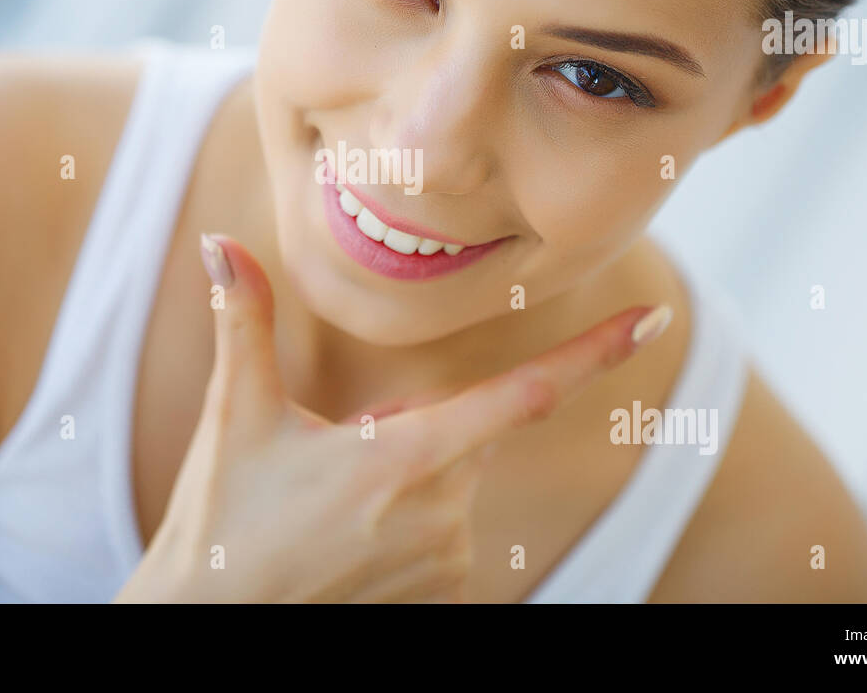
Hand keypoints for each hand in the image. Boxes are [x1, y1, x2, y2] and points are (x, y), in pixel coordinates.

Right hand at [114, 233, 670, 602]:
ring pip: (453, 482)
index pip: (524, 395)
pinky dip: (410, 517)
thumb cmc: (224, 519)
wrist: (213, 623)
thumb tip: (220, 243)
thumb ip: (242, 323)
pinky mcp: (444, 596)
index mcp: (404, 459)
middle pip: (467, 431)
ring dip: (407, 474)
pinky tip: (348, 540)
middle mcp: (442, 515)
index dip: (592, 355)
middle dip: (414, 425)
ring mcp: (447, 564)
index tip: (653, 319)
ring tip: (330, 509)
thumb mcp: (234, 416)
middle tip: (340, 451)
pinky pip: (447, 531)